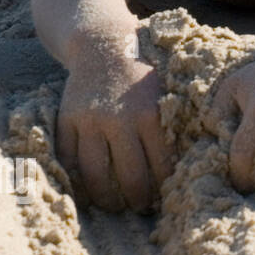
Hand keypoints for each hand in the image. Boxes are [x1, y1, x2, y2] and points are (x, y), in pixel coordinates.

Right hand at [56, 58, 172, 212]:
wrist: (104, 44)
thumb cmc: (143, 72)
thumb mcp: (166, 92)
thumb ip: (171, 124)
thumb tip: (186, 163)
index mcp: (150, 114)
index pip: (161, 165)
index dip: (163, 187)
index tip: (165, 199)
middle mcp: (119, 119)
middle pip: (130, 175)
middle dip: (138, 199)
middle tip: (141, 209)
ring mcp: (90, 121)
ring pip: (95, 173)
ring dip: (106, 197)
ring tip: (113, 206)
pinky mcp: (67, 120)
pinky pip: (69, 159)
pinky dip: (77, 179)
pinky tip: (87, 189)